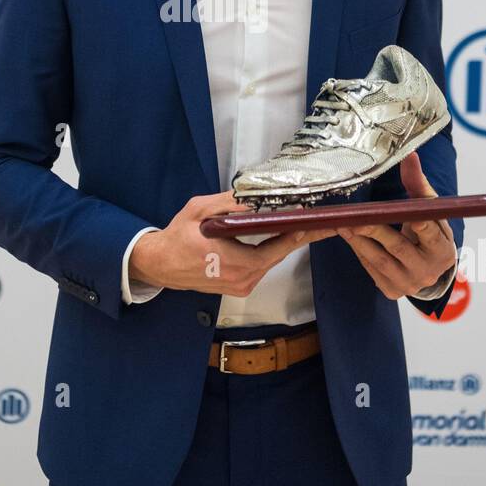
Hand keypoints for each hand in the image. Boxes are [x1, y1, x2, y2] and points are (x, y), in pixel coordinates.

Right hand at [129, 191, 339, 297]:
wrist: (160, 265)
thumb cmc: (178, 238)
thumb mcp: (200, 211)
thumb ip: (228, 204)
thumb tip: (253, 198)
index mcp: (237, 262)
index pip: (277, 247)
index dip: (298, 232)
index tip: (315, 220)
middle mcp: (243, 279)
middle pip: (279, 254)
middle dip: (301, 236)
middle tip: (325, 224)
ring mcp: (241, 285)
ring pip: (271, 260)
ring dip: (286, 242)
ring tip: (307, 226)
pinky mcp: (238, 286)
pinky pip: (261, 265)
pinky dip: (271, 250)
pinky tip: (282, 236)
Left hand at [335, 152, 456, 301]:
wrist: (430, 270)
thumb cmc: (430, 234)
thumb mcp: (431, 212)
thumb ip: (419, 186)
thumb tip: (410, 156)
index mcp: (442, 249)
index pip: (432, 236)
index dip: (423, 227)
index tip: (413, 220)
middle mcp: (427, 270)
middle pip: (399, 248)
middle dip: (376, 232)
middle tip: (356, 219)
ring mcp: (408, 283)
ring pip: (380, 261)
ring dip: (359, 241)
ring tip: (342, 225)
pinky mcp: (391, 290)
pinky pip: (371, 269)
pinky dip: (359, 251)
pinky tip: (348, 236)